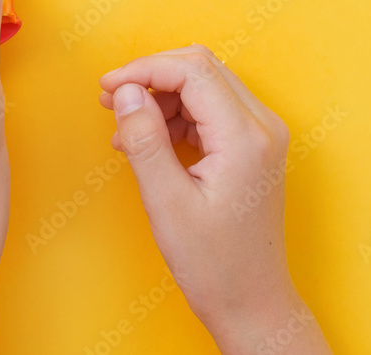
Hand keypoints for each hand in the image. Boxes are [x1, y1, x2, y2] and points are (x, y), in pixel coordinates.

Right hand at [99, 46, 329, 353]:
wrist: (252, 301)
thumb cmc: (214, 264)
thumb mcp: (167, 202)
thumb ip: (145, 140)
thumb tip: (126, 92)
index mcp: (245, 137)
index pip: (192, 71)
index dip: (144, 70)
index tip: (108, 88)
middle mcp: (262, 126)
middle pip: (201, 68)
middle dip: (151, 76)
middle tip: (111, 99)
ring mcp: (262, 135)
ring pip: (205, 84)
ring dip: (162, 96)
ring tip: (126, 128)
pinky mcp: (253, 146)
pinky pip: (211, 108)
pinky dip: (177, 114)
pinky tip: (149, 140)